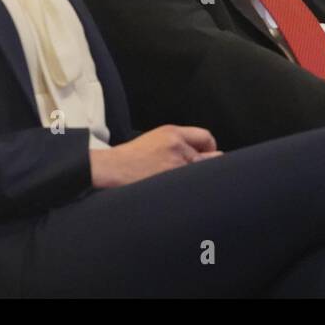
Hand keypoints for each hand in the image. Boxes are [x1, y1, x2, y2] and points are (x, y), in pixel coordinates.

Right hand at [89, 125, 219, 188]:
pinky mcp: (171, 181)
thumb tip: (199, 152)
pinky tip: (182, 191)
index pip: (205, 137)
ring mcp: (175, 165)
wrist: (112, 168)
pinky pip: (190, 187)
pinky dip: (190, 190)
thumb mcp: (155, 138)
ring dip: (199, 180)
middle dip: (210, 166)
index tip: (209, 155)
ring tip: (188, 184)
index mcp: (173, 133)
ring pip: (201, 174)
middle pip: (212, 157)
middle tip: (204, 172)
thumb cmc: (131, 157)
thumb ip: (178, 142)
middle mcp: (177, 147)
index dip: (210, 148)